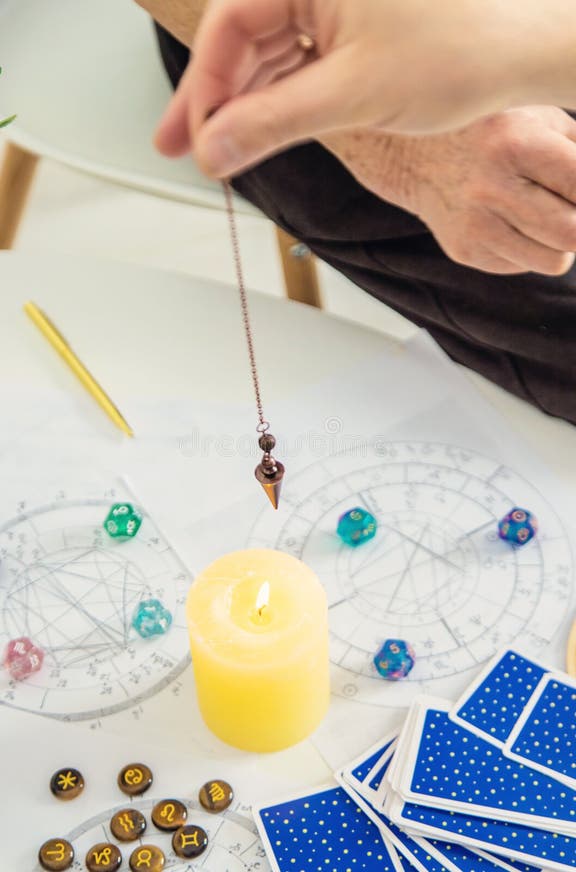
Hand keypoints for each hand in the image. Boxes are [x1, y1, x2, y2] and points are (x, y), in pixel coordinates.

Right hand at [155, 0, 575, 176]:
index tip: (190, 142)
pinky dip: (275, 99)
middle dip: (213, 101)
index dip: (204, 90)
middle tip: (182, 151)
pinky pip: (293, 60)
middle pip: (238, 39)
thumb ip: (274, 123)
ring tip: (219, 152)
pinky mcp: (345, 23)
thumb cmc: (459, 54)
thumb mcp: (353, 95)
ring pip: (263, 52)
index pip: (229, 25)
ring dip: (241, 104)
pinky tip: (257, 131)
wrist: (518, 56)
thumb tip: (213, 151)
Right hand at [322, 107, 575, 275]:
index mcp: (515, 143)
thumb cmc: (490, 130)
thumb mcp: (537, 117)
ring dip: (562, 243)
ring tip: (549, 216)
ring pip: (553, 260)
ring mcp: (474, 225)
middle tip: (570, 209)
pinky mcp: (464, 250)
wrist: (412, 154)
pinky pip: (523, 265)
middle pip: (571, 233)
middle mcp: (491, 188)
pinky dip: (531, 249)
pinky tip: (513, 221)